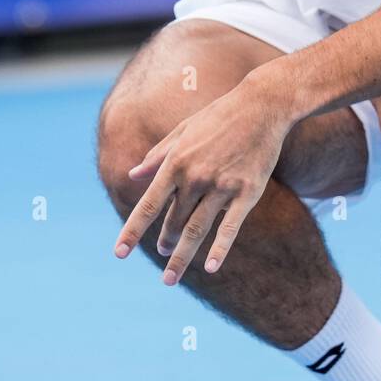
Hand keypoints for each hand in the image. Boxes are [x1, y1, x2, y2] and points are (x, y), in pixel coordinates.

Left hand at [114, 76, 293, 281]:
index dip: (132, 231)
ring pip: (197, 230)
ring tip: (170, 275)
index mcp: (176, 162)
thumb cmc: (219, 116)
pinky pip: (231, 227)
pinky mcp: (248, 192)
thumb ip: (158, 155)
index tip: (118, 253)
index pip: (149, 205)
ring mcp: (223, 186)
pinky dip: (220, 249)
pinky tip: (211, 268)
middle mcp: (196, 177)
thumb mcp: (183, 130)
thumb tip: (133, 175)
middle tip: (163, 254)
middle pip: (174, 221)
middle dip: (165, 242)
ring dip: (182, 255)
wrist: (262, 105)